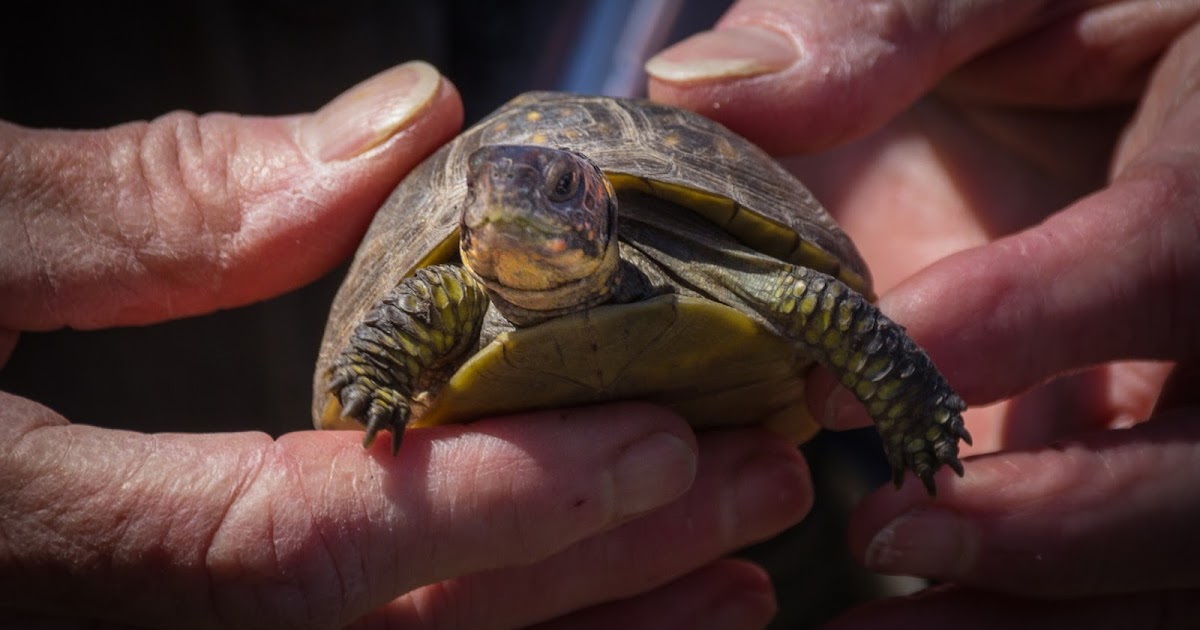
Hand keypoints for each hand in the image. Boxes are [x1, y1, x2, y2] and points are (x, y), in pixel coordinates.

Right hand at [0, 62, 808, 628]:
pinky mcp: (144, 625)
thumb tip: (402, 127)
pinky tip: (608, 605)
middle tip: (762, 495)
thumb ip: (144, 204)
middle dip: (589, 582)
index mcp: (18, 548)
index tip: (669, 437)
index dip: (491, 499)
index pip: (291, 549)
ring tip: (739, 580)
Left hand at [648, 0, 1199, 624]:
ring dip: (1042, 603)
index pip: (1174, 254)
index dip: (1036, 321)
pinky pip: (1131, 565)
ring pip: (1178, 540)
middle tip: (893, 528)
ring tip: (880, 628)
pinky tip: (910, 622)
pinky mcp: (1154, 442)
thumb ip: (885, 25)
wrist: (1101, 70)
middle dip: (1066, 515)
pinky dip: (1030, 611)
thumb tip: (700, 90)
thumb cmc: (1061, 13)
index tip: (879, 363)